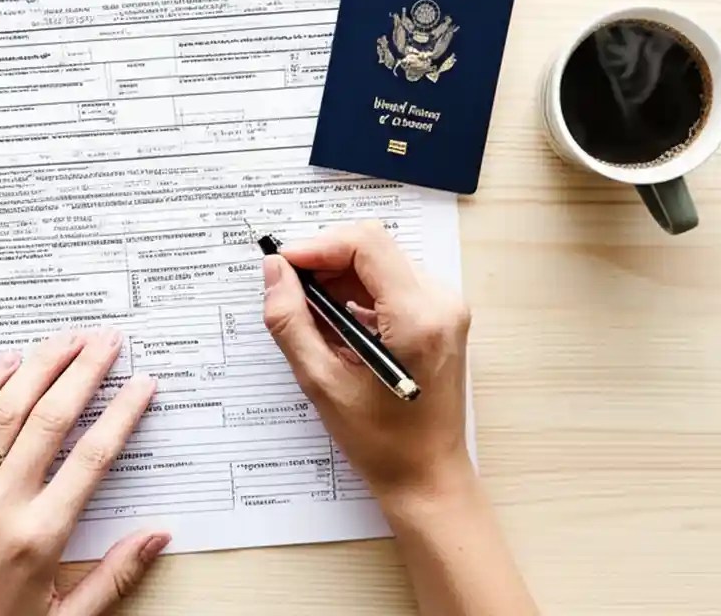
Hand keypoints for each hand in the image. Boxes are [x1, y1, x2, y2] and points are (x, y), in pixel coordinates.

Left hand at [0, 330, 169, 615]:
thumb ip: (115, 575)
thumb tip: (158, 536)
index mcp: (40, 538)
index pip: (93, 458)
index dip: (121, 413)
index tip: (142, 386)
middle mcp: (0, 508)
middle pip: (51, 421)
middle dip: (84, 373)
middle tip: (107, 342)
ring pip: (3, 413)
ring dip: (37, 369)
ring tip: (63, 339)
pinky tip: (3, 364)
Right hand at [261, 221, 472, 503]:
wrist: (427, 476)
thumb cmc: (381, 442)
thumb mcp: (322, 382)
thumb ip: (291, 321)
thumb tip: (274, 271)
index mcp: (417, 317)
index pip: (365, 244)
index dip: (316, 246)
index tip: (282, 265)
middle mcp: (441, 303)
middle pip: (373, 248)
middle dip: (324, 261)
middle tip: (289, 291)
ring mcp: (446, 309)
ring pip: (381, 262)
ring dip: (339, 278)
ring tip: (312, 317)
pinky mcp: (441, 317)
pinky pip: (393, 283)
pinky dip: (358, 293)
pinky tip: (337, 326)